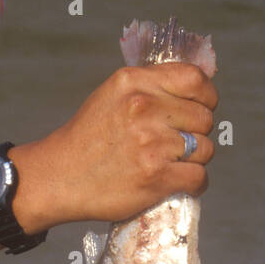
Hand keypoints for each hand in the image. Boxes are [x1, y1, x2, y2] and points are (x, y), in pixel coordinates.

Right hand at [23, 62, 218, 228]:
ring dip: (195, 159)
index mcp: (134, 82)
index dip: (205, 96)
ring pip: (205, 148)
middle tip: (178, 144)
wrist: (58, 178)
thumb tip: (198, 87)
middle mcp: (144, 108)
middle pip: (204, 117)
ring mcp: (152, 143)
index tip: (199, 108)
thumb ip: (150, 87)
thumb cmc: (87, 138)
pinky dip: (195, 184)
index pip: (195, 79)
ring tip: (173, 163)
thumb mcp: (112, 95)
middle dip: (198, 132)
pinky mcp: (156, 176)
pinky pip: (199, 177)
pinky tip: (180, 183)